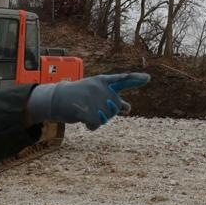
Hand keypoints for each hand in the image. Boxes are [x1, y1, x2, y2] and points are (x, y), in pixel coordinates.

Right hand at [27, 73, 149, 129]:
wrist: (57, 98)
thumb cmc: (79, 96)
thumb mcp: (96, 93)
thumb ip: (113, 99)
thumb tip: (128, 108)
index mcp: (103, 81)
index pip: (123, 79)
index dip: (136, 79)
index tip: (148, 78)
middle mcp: (100, 88)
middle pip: (116, 108)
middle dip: (107, 113)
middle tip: (92, 107)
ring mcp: (93, 98)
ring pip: (106, 118)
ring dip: (97, 119)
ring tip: (86, 111)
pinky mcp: (86, 109)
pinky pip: (97, 124)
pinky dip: (91, 126)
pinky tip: (84, 120)